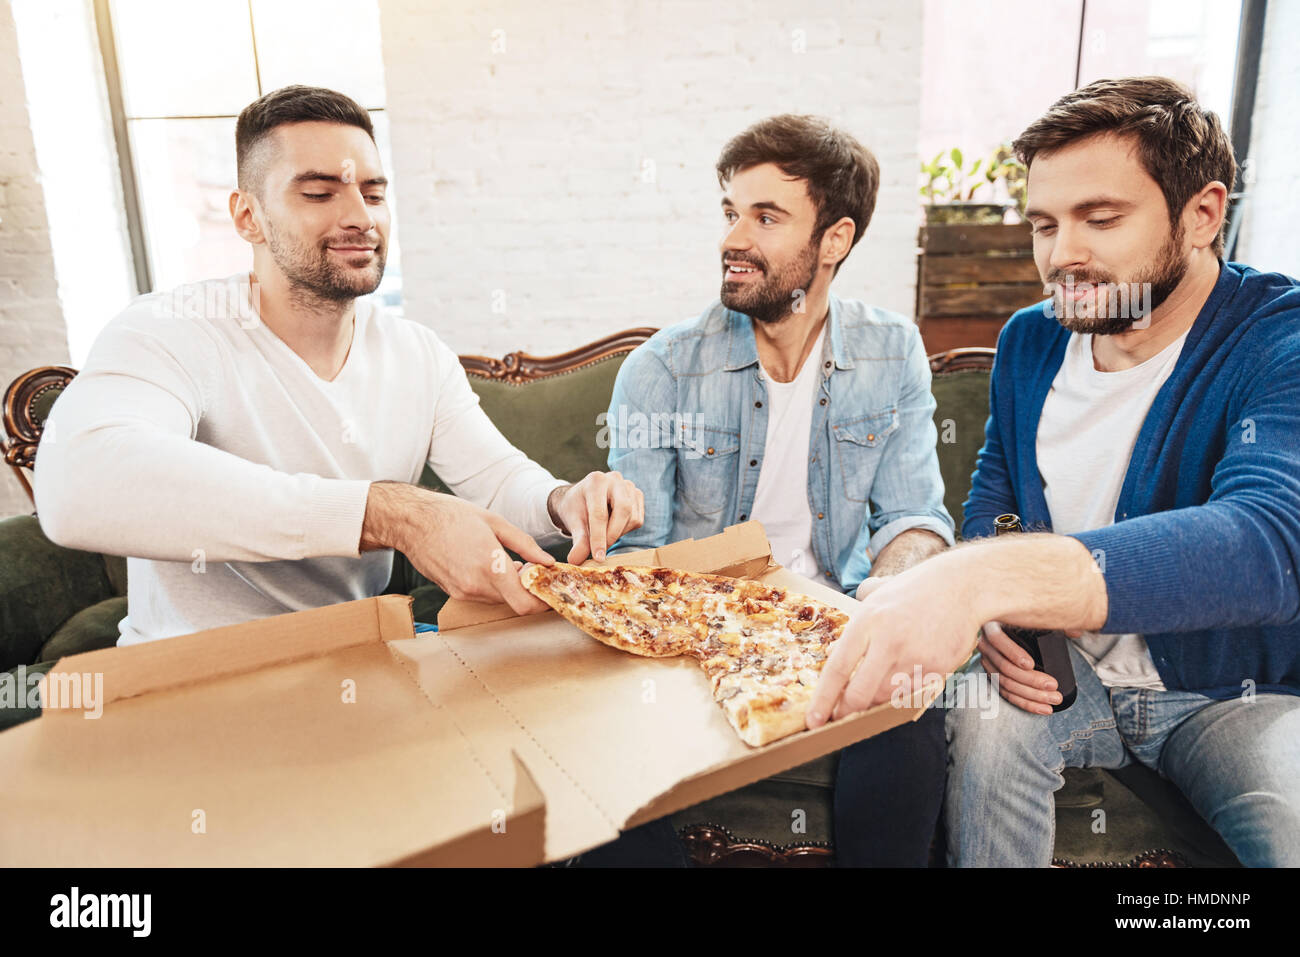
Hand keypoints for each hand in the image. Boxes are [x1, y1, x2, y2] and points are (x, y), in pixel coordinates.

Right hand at [361, 482, 552, 615]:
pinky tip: (489, 565)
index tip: (549, 590)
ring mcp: (462, 592)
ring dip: (508, 587)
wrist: (412, 522)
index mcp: (491, 568)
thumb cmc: (452, 516)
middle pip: (514, 602)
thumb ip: (525, 545)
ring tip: (509, 562)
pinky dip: (492, 586)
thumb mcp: (495, 523)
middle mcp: (476, 586)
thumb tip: (547, 561)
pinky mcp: (453, 592)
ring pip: (498, 599)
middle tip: (531, 567)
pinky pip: (481, 595)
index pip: (525, 604)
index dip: (541, 602)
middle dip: (526, 589)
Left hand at [547, 471, 644, 563]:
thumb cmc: (577, 509)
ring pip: (632, 517)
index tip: (598, 558)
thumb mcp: (574, 523)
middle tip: (602, 553)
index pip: (600, 513)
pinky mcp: (638, 495)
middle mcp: (615, 479)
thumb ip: (578, 541)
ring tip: (603, 536)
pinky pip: (638, 519)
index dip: (599, 538)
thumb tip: (575, 561)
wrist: (582, 499)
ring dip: (618, 534)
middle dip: (612, 535)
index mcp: (595, 481)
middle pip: (623, 511)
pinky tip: (613, 527)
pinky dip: (625, 530)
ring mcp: (629, 486)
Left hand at [808, 553, 979, 727]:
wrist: (962, 586)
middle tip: (837, 718)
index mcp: (867, 622)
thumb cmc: (913, 593)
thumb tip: (830, 657)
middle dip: (845, 712)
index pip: (837, 669)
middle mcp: (889, 642)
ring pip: (885, 698)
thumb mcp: (875, 601)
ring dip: (874, 700)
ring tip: (874, 687)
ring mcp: (915, 657)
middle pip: (859, 694)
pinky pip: (911, 693)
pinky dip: (902, 691)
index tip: (813, 720)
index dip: (823, 700)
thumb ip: (854, 631)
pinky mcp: (937, 668)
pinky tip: (905, 673)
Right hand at [977, 620, 1082, 714]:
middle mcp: (986, 645)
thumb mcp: (1036, 616)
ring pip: (1006, 684)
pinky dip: (1025, 703)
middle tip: (1053, 686)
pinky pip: (1007, 694)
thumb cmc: (1024, 620)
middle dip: (1031, 680)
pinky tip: (1043, 708)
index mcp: (992, 625)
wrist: (1009, 627)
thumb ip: (1056, 621)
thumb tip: (1076, 632)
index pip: (998, 640)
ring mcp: (988, 663)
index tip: (1031, 664)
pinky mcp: (994, 677)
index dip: (1013, 653)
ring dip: (1031, 695)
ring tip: (1053, 699)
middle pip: (1004, 667)